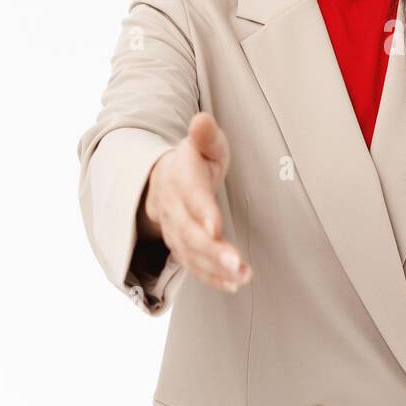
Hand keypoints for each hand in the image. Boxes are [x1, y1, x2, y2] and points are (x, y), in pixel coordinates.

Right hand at [141, 112, 251, 293]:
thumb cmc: (194, 160)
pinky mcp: (180, 246)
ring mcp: (173, 230)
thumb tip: (201, 120)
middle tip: (236, 263)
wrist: (162, 180)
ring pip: (190, 253)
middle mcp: (173, 208)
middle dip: (211, 250)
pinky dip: (211, 277)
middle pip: (189, 232)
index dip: (202, 211)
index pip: (191, 196)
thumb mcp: (203, 143)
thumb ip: (206, 135)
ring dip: (215, 268)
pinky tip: (233, 284)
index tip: (216, 226)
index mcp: (180, 177)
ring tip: (242, 276)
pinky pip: (192, 266)